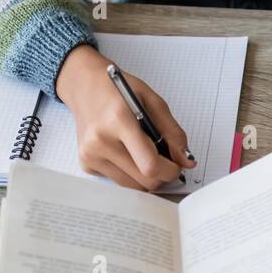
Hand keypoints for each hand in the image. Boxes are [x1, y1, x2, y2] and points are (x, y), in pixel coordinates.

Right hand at [56, 44, 194, 190]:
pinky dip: (129, 172)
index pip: (150, 164)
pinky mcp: (85, 164)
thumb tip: (186, 161)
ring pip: (132, 186)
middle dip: (161, 175)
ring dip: (145, 176)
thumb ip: (173, 133)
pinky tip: (125, 151)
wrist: (85, 86)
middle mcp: (100, 141)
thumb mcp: (152, 101)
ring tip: (145, 153)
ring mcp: (90, 155)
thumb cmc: (118, 90)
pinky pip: (117, 181)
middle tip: (165, 160)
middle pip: (143, 181)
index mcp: (119, 121)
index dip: (170, 170)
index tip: (177, 165)